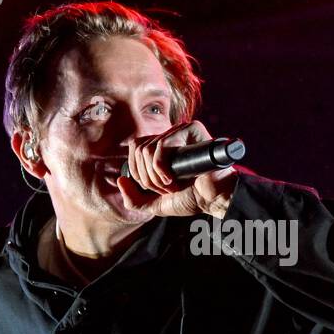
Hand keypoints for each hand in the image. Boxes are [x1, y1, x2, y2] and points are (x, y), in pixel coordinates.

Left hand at [116, 119, 238, 218]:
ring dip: (156, 176)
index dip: (139, 172)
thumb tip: (120, 179)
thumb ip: (134, 199)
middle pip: (138, 149)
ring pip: (146, 149)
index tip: (156, 189)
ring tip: (172, 186)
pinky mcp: (191, 129)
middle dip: (147, 178)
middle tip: (165, 190)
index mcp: (161, 148)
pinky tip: (173, 179)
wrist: (214, 200)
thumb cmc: (190, 198)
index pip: (135, 149)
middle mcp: (170, 136)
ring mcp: (180, 131)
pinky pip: (160, 145)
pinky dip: (160, 168)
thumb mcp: (156, 203)